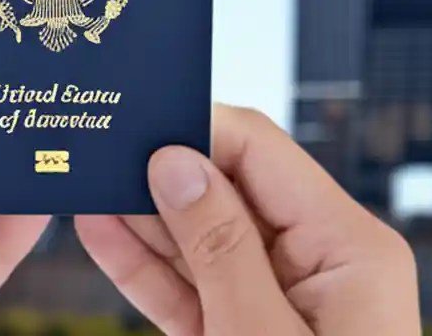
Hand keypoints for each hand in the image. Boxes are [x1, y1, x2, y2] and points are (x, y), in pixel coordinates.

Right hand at [75, 105, 419, 334]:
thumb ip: (220, 245)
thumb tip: (176, 162)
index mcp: (349, 247)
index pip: (262, 153)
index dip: (196, 128)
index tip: (134, 117)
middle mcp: (320, 262)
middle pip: (229, 189)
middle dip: (161, 169)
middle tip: (94, 147)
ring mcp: (284, 300)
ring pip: (203, 236)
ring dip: (144, 215)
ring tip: (83, 183)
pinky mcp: (250, 333)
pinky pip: (195, 285)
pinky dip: (149, 265)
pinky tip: (102, 235)